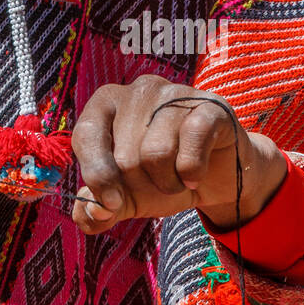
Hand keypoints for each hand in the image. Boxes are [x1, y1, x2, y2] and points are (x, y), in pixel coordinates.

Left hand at [71, 74, 287, 235]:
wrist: (217, 178)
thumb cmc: (161, 177)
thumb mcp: (125, 198)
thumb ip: (97, 209)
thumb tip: (88, 213)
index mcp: (106, 103)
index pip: (86, 134)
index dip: (97, 175)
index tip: (112, 205)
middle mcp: (138, 90)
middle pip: (124, 154)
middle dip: (141, 185)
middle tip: (158, 182)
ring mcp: (175, 93)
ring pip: (156, 152)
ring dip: (168, 183)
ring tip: (178, 178)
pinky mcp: (210, 106)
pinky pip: (193, 142)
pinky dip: (193, 171)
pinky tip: (197, 174)